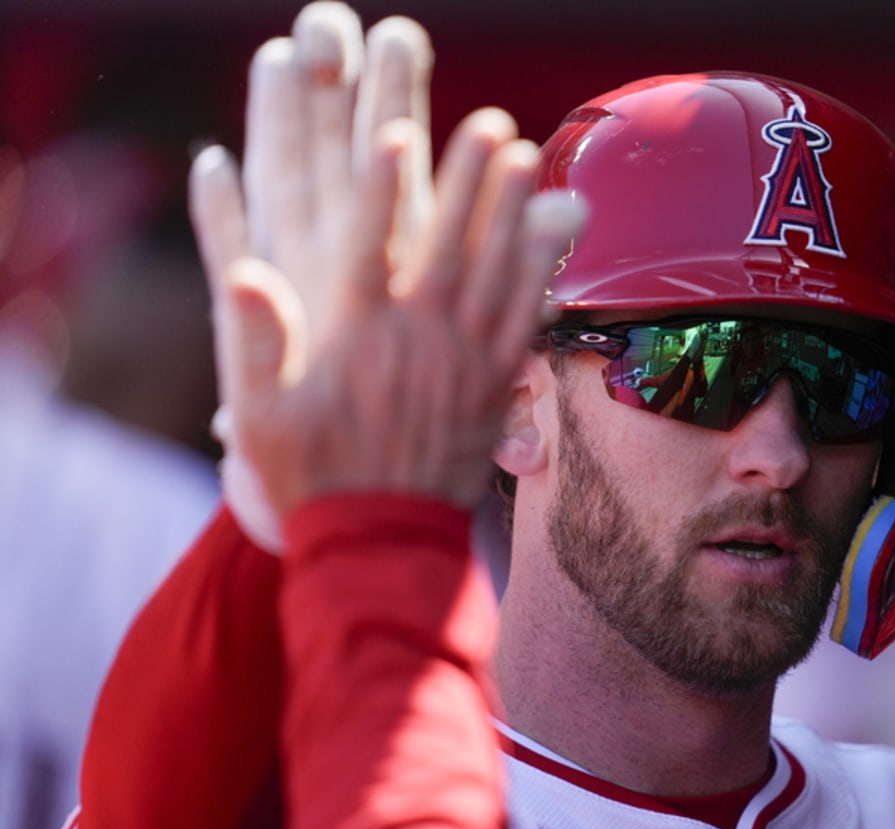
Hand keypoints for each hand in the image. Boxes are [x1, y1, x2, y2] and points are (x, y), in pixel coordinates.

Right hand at [191, 2, 583, 518]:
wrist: (378, 541)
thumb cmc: (311, 476)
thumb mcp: (260, 416)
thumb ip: (254, 342)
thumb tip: (247, 273)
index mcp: (358, 341)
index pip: (372, 252)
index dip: (385, 194)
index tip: (397, 138)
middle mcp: (419, 343)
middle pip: (450, 247)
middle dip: (469, 182)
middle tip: (490, 124)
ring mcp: (464, 363)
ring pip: (495, 276)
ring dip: (512, 215)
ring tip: (527, 159)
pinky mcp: (495, 387)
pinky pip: (523, 322)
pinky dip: (538, 277)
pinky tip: (550, 238)